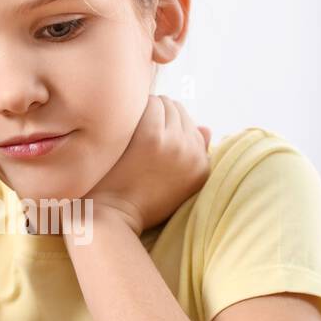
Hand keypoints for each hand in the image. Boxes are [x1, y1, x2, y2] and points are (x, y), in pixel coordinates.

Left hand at [84, 95, 211, 234]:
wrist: (114, 215)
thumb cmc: (138, 201)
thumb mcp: (177, 186)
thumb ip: (195, 155)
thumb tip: (206, 128)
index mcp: (202, 167)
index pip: (194, 129)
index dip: (171, 128)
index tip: (152, 136)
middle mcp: (194, 154)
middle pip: (182, 113)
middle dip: (162, 116)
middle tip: (139, 128)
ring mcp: (175, 144)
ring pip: (167, 105)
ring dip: (149, 111)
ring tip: (131, 126)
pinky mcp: (153, 137)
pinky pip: (152, 106)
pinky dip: (138, 110)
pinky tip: (124, 123)